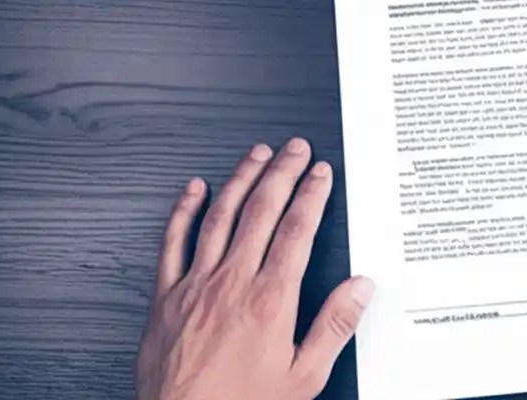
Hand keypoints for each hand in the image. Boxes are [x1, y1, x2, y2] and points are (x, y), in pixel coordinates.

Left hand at [137, 139, 373, 399]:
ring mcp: (196, 286)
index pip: (297, 230)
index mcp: (270, 301)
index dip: (311, 195)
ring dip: (241, 178)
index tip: (320, 173)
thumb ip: (334, 326)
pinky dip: (184, 212)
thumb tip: (360, 288)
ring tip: (256, 154)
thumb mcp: (303, 377)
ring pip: (220, 216)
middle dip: (282, 173)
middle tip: (296, 149)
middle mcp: (232, 284)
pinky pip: (173, 243)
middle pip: (261, 211)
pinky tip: (195, 190)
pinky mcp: (166, 298)